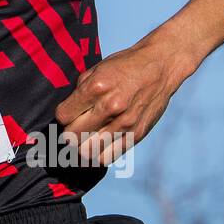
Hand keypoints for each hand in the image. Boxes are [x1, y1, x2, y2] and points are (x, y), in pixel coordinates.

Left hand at [54, 41, 185, 165]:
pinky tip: (99, 144)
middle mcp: (110, 107)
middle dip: (69, 132)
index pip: (63, 116)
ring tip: (85, 137)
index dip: (63, 115)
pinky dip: (98, 154)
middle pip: (72, 136)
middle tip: (75, 126)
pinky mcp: (136, 134)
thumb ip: (79, 91)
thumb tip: (66, 112)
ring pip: (88, 151)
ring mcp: (125, 123)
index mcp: (97, 88)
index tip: (68, 113)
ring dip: (82, 146)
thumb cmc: (125, 66)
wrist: (160, 67)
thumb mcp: (97, 69)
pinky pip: (107, 157)